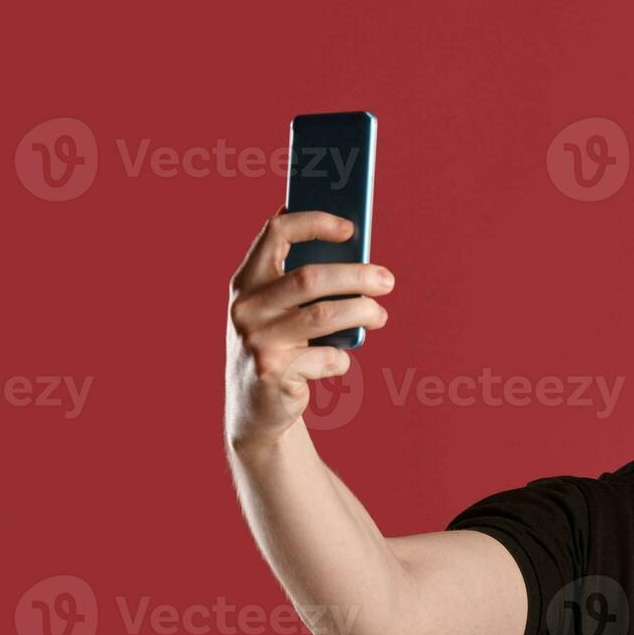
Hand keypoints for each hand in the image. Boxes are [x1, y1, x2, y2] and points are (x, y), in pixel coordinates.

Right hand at [225, 207, 393, 453]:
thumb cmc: (278, 349)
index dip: (315, 222)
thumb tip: (354, 249)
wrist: (254, 412)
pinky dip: (341, 359)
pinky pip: (326, 357)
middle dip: (357, 275)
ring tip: (380, 315)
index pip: (276, 232)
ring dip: (362, 312)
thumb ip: (301, 282)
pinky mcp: (273, 371)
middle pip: (310, 277)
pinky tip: (339, 362)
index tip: (351, 229)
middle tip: (387, 280)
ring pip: (324, 315)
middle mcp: (245, 307)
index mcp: (246, 281)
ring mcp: (256, 340)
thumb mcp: (277, 312)